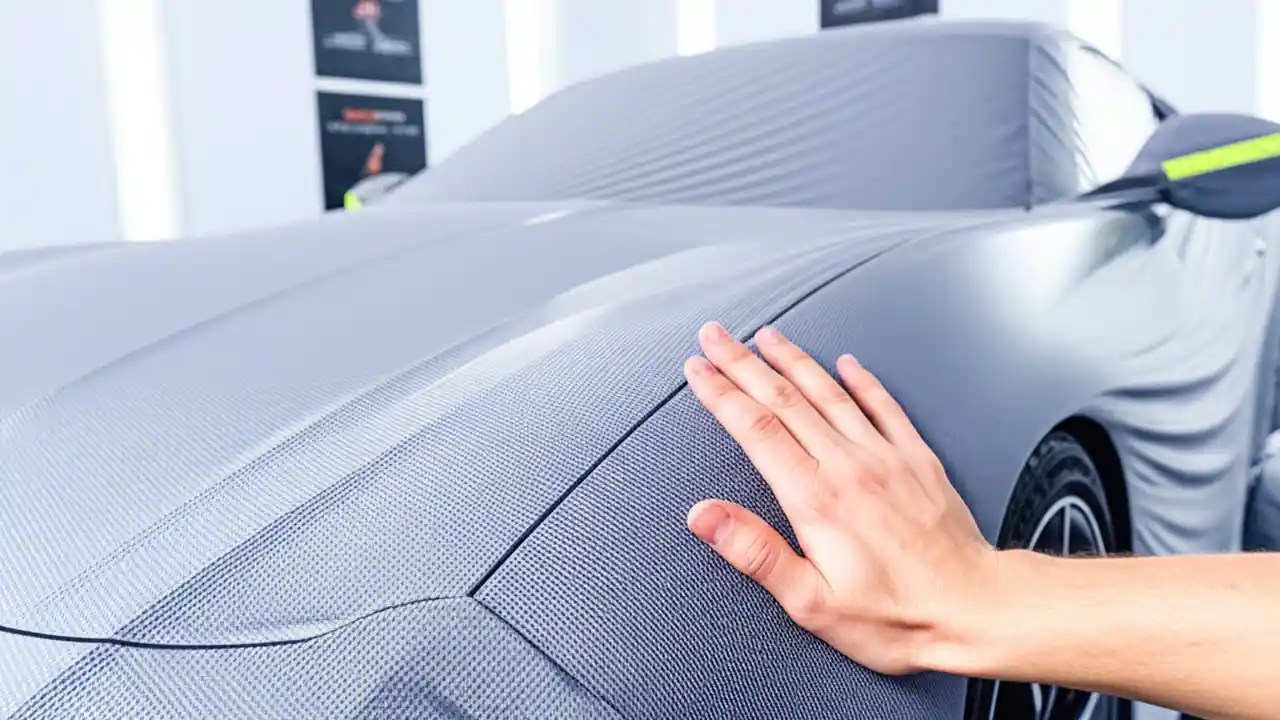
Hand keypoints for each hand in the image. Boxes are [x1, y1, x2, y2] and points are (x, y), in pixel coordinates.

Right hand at [683, 322, 997, 673]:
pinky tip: (846, 363)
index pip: (755, 429)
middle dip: (743, 363)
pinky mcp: (918, 460)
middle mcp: (848, 466)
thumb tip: (703, 516)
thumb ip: (755, 552)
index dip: (721, 394)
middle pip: (784, 399)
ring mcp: (886, 457)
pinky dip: (862, 380)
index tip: (697, 370)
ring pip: (830, 393)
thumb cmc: (896, 617)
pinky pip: (885, 407)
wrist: (976, 610)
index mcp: (816, 499)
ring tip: (767, 335)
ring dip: (793, 360)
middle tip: (715, 335)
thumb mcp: (812, 602)